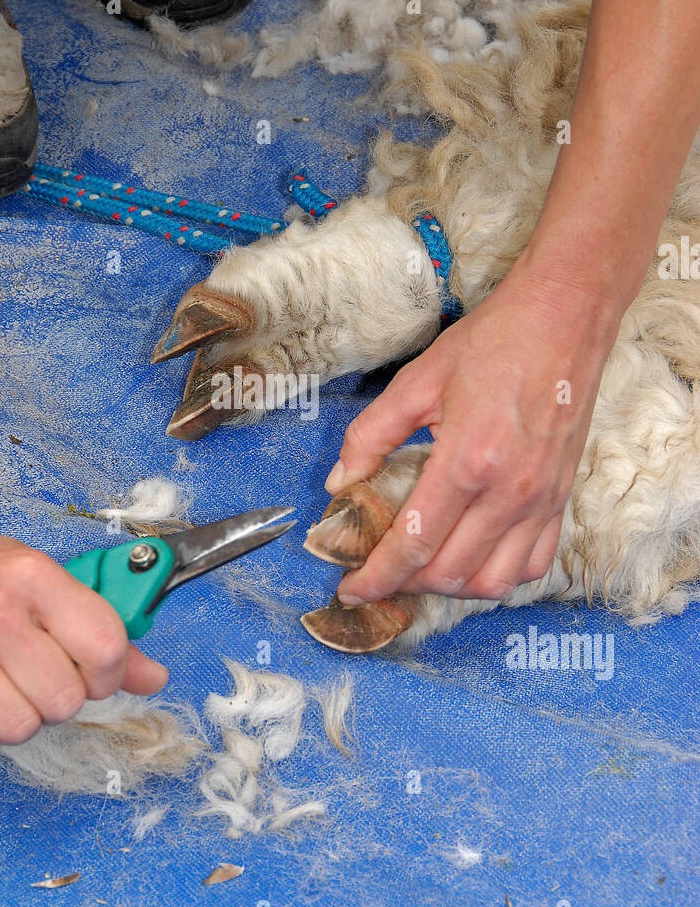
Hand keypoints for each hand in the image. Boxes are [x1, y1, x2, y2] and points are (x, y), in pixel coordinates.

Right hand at [0, 517, 167, 771]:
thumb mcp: (36, 582)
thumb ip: (96, 630)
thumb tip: (154, 678)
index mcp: (32, 575)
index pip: (105, 645)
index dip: (107, 676)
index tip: (88, 675)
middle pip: (65, 699)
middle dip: (56, 703)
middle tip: (30, 682)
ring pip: (20, 728)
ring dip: (14, 725)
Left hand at [327, 264, 617, 605]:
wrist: (566, 317)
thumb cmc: (494, 342)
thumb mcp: (417, 381)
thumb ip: (370, 436)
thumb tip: (341, 484)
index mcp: (468, 461)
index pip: (414, 543)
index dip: (376, 577)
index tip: (351, 589)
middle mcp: (510, 492)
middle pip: (449, 572)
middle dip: (404, 584)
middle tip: (377, 574)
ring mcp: (541, 501)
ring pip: (492, 583)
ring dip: (450, 589)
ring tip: (420, 571)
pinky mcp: (561, 500)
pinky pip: (532, 565)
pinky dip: (496, 577)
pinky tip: (470, 559)